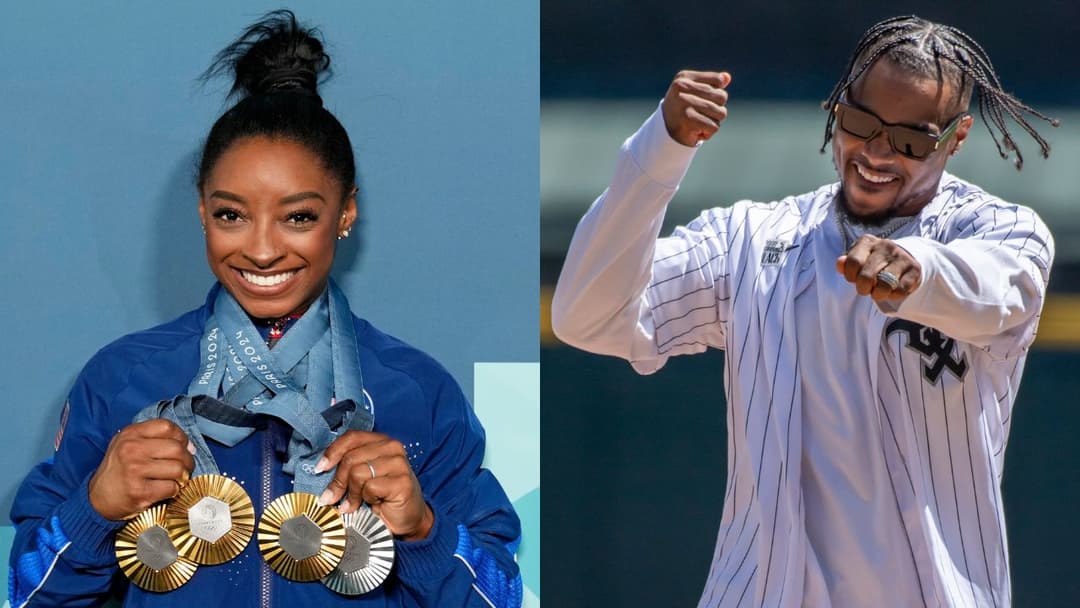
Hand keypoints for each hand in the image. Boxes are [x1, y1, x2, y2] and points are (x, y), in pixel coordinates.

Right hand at [88, 419, 195, 520]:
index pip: (167, 426)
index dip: (182, 437)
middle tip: (184, 468)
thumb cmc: (119, 469)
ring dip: (182, 477)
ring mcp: (134, 470)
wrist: (97, 498)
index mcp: (130, 434)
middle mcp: (131, 449)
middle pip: (177, 448)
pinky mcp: (139, 491)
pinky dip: (174, 491)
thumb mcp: (128, 444)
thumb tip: (190, 447)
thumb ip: (156, 439)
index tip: (183, 447)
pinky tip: (165, 491)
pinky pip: (171, 488)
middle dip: (187, 460)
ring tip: (175, 479)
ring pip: (178, 469)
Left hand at [315, 431, 432, 540]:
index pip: (351, 437)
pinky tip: (373, 504)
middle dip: (337, 481)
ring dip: (351, 494)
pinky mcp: (403, 482)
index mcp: (381, 441)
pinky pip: (370, 487)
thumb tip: (321, 469)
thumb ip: (348, 466)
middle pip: (351, 458)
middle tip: (332, 498)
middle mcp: (392, 447)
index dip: (332, 452)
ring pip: (358, 473)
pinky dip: (366, 499)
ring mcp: (399, 464)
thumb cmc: (382, 497)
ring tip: (353, 504)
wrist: (406, 518)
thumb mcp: (362, 476)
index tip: (320, 469)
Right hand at [661, 70, 731, 145]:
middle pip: (722, 97)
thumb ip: (712, 83)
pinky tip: (696, 132)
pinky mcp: (689, 120)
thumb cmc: (682, 108)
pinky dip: (708, 133)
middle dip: (716, 108)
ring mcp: (685, 103)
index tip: (701, 99)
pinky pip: (714, 127)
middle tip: (700, 114)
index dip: (716, 93)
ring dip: (713, 121)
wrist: (664, 132)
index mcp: (684, 77)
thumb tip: (727, 77)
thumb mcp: (694, 91)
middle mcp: (682, 88)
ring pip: (721, 113)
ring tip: (698, 122)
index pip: (718, 81)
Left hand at [836, 234, 921, 303]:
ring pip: (884, 285)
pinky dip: (893, 295)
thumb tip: (839, 264)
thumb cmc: (872, 263)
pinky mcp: (915, 268)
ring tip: (878, 292)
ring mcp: (901, 256)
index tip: (854, 279)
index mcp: (867, 241)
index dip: (850, 276)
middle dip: (863, 288)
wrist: (903, 259)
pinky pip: (900, 290)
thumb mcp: (858, 260)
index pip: (852, 262)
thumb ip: (846, 264)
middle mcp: (885, 245)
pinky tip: (892, 290)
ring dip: (878, 294)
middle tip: (865, 289)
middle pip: (866, 276)